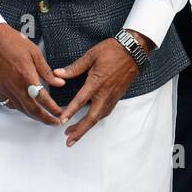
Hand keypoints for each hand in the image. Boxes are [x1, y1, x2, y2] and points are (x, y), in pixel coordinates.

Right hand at [0, 22, 65, 123]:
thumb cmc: (13, 41)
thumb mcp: (35, 53)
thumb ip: (47, 71)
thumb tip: (60, 83)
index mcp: (27, 76)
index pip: (42, 99)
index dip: (52, 108)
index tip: (60, 113)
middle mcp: (15, 86)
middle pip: (32, 110)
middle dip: (45, 119)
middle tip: (55, 123)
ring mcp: (5, 88)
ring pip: (21, 109)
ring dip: (34, 116)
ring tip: (44, 118)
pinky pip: (10, 104)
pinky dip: (20, 109)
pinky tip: (26, 109)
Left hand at [53, 30, 151, 146]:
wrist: (134, 51)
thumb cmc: (113, 51)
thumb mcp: (91, 55)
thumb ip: (74, 68)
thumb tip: (58, 73)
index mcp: (96, 82)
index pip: (81, 101)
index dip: (70, 112)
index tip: (62, 122)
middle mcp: (105, 93)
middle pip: (92, 117)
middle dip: (80, 131)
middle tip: (69, 140)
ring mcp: (112, 96)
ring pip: (99, 117)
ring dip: (87, 127)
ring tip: (75, 133)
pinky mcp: (117, 96)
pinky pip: (105, 112)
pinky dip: (96, 119)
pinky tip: (90, 120)